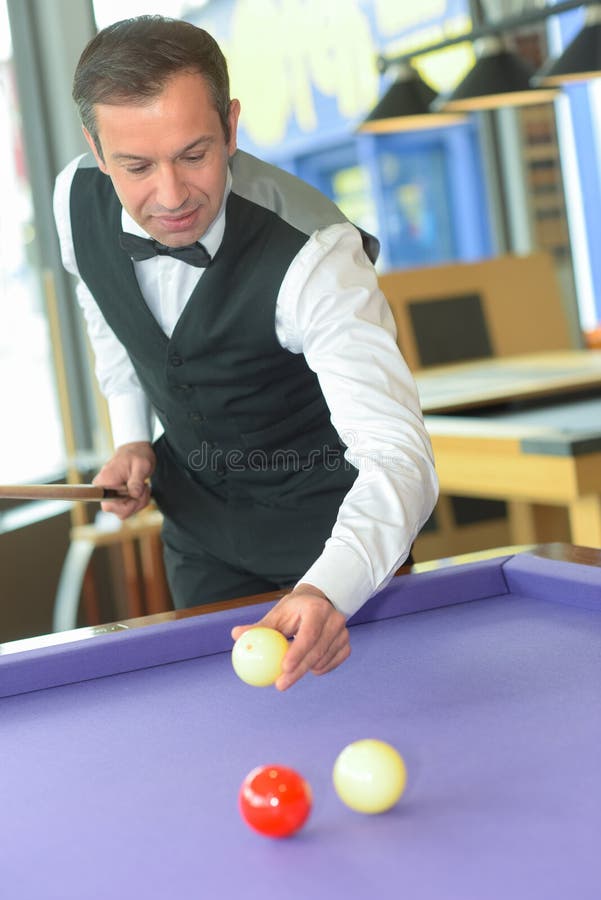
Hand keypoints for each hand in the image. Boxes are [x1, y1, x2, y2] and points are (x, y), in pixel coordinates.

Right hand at [93, 441, 155, 519]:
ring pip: (125, 511)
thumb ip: (136, 481)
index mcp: (104, 482)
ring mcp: (109, 494)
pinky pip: (128, 507)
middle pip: (120, 511)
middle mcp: (103, 491)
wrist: (135, 449)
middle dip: (137, 503)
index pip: (109, 506)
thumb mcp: (141, 465)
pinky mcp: (116, 496)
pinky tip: (141, 489)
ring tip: (143, 486)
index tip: (136, 494)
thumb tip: (134, 495)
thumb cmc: (137, 454)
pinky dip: (138, 501)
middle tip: (144, 488)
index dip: (126, 506)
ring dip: (139, 502)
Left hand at [231, 583, 350, 690]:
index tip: (282, 668)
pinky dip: (319, 669)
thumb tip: (236, 635)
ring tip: (289, 673)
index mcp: (316, 609)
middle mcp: (334, 619)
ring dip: (306, 670)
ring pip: (324, 660)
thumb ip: (259, 627)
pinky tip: (307, 668)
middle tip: (280, 685)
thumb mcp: (277, 614)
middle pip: (317, 650)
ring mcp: (343, 632)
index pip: (309, 633)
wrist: (319, 603)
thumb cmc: (293, 610)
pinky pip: (332, 663)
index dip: (298, 652)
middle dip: (298, 671)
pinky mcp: (346, 643)